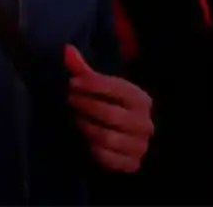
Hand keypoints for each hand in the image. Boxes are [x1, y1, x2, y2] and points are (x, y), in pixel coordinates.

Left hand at [65, 45, 152, 173]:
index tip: (72, 83)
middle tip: (70, 100)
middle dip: (86, 106)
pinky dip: (94, 150)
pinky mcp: (132, 165)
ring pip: (107, 138)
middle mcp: (145, 123)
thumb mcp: (100, 89)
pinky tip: (86, 140)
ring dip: (87, 128)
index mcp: (140, 99)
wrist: (126, 139)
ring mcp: (140, 145)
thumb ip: (83, 71)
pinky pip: (108, 159)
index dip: (92, 84)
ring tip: (77, 119)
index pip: (117, 87)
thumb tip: (66, 48)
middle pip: (110, 114)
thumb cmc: (111, 107)